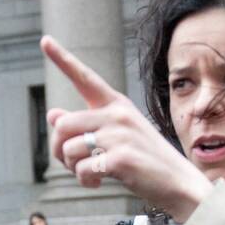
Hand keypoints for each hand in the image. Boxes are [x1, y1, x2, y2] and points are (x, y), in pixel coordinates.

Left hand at [41, 35, 212, 221]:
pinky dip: (84, 181)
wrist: (179, 182)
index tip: (45, 40)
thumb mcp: (117, 136)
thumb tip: (52, 114)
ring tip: (90, 174)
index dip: (63, 59)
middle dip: (58, 149)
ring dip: (71, 168)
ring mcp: (120, 135)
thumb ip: (85, 125)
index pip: (85, 79)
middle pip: (63, 124)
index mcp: (116, 105)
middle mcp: (117, 114)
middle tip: (70, 163)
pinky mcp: (120, 159)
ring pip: (68, 149)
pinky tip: (97, 183)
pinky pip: (81, 170)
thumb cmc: (145, 159)